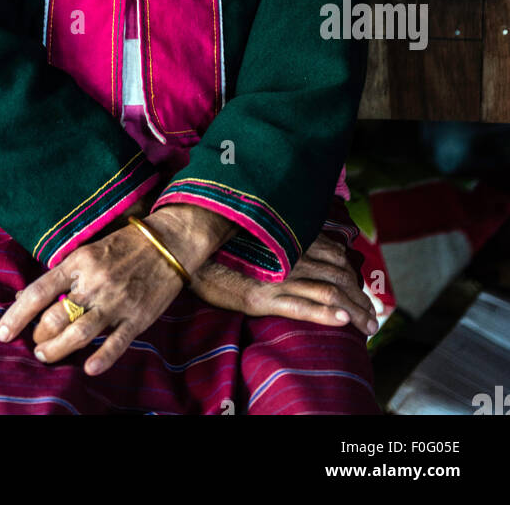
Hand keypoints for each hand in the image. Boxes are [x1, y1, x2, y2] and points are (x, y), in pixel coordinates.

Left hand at [0, 216, 185, 375]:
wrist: (168, 242)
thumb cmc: (123, 245)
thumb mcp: (87, 251)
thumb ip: (59, 275)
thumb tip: (23, 296)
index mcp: (78, 263)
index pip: (39, 291)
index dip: (17, 315)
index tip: (2, 333)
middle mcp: (94, 282)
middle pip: (56, 316)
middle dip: (39, 336)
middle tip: (35, 344)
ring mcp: (116, 301)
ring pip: (79, 332)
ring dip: (58, 349)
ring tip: (46, 355)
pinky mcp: (137, 317)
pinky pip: (117, 342)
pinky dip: (103, 358)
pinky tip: (89, 368)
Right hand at [190, 230, 378, 337]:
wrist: (193, 255)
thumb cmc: (226, 249)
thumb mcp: (262, 240)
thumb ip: (288, 242)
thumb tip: (315, 248)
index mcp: (291, 242)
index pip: (336, 259)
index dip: (355, 278)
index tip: (364, 294)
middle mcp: (290, 257)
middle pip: (339, 277)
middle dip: (361, 300)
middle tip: (374, 317)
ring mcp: (278, 278)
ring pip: (328, 293)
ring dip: (354, 311)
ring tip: (368, 327)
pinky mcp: (263, 298)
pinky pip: (300, 306)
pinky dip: (324, 313)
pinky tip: (342, 321)